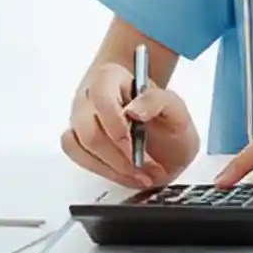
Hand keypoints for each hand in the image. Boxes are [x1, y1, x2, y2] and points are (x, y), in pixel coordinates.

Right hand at [61, 61, 199, 188]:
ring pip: (78, 146)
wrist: (164, 136)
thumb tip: (133, 110)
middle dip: (117, 156)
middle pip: (88, 129)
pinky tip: (125, 174)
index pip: (102, 97)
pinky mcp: (78, 140)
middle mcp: (89, 97)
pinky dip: (103, 171)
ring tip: (138, 175)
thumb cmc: (165, 119)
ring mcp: (80, 119)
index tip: (134, 146)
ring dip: (110, 167)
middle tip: (143, 166)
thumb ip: (157, 101)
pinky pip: (78, 157)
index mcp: (111, 77)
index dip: (115, 125)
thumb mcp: (174, 106)